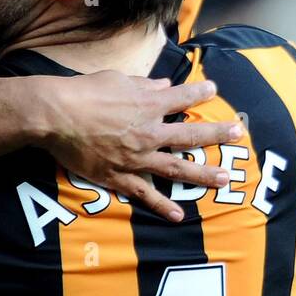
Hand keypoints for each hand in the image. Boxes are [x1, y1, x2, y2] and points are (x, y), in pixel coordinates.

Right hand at [22, 72, 239, 222]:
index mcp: (149, 105)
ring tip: (225, 178)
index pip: (183, 97)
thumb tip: (164, 86)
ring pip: (177, 169)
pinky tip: (179, 216)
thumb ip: (144, 86)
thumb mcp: (118, 80)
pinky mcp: (120, 177)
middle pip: (190, 135)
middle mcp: (149, 132)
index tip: (213, 90)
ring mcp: (137, 158)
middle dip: (217, 134)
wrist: (56, 116)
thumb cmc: (84, 92)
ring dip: (204, 174)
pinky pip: (146, 194)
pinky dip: (162, 206)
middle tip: (239, 133)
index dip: (200, 93)